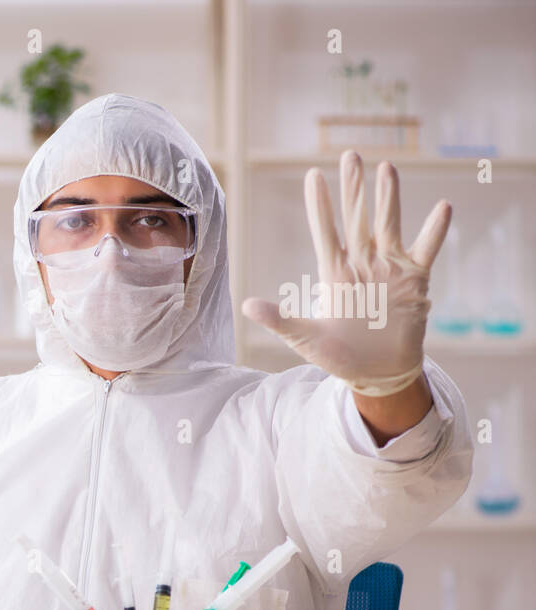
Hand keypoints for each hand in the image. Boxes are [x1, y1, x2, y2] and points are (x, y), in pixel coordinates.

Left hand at [242, 150, 451, 397]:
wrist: (377, 374)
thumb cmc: (339, 356)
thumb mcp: (305, 339)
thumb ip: (280, 320)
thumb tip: (247, 305)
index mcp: (334, 272)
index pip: (325, 231)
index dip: (320, 205)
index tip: (313, 176)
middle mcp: (362, 263)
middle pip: (356, 219)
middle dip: (353, 189)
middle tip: (350, 155)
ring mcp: (389, 268)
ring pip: (388, 225)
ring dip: (388, 198)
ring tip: (387, 168)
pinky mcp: (415, 280)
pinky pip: (426, 249)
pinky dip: (434, 230)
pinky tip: (442, 208)